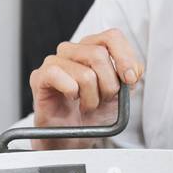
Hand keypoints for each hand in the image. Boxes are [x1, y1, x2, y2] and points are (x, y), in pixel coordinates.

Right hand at [28, 27, 143, 150]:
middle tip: (103, 99)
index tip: (130, 80)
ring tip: (87, 105)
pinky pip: (58, 75)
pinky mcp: (39, 76)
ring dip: (91, 97)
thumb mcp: (122, 94)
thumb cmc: (94, 112)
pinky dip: (71, 92)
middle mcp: (72, 50)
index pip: (112, 37)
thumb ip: (131, 77)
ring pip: (84, 73)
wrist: (74, 136)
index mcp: (92, 48)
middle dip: (109, 85)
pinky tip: (71, 99)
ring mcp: (54, 61)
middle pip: (99, 54)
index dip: (125, 57)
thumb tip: (133, 71)